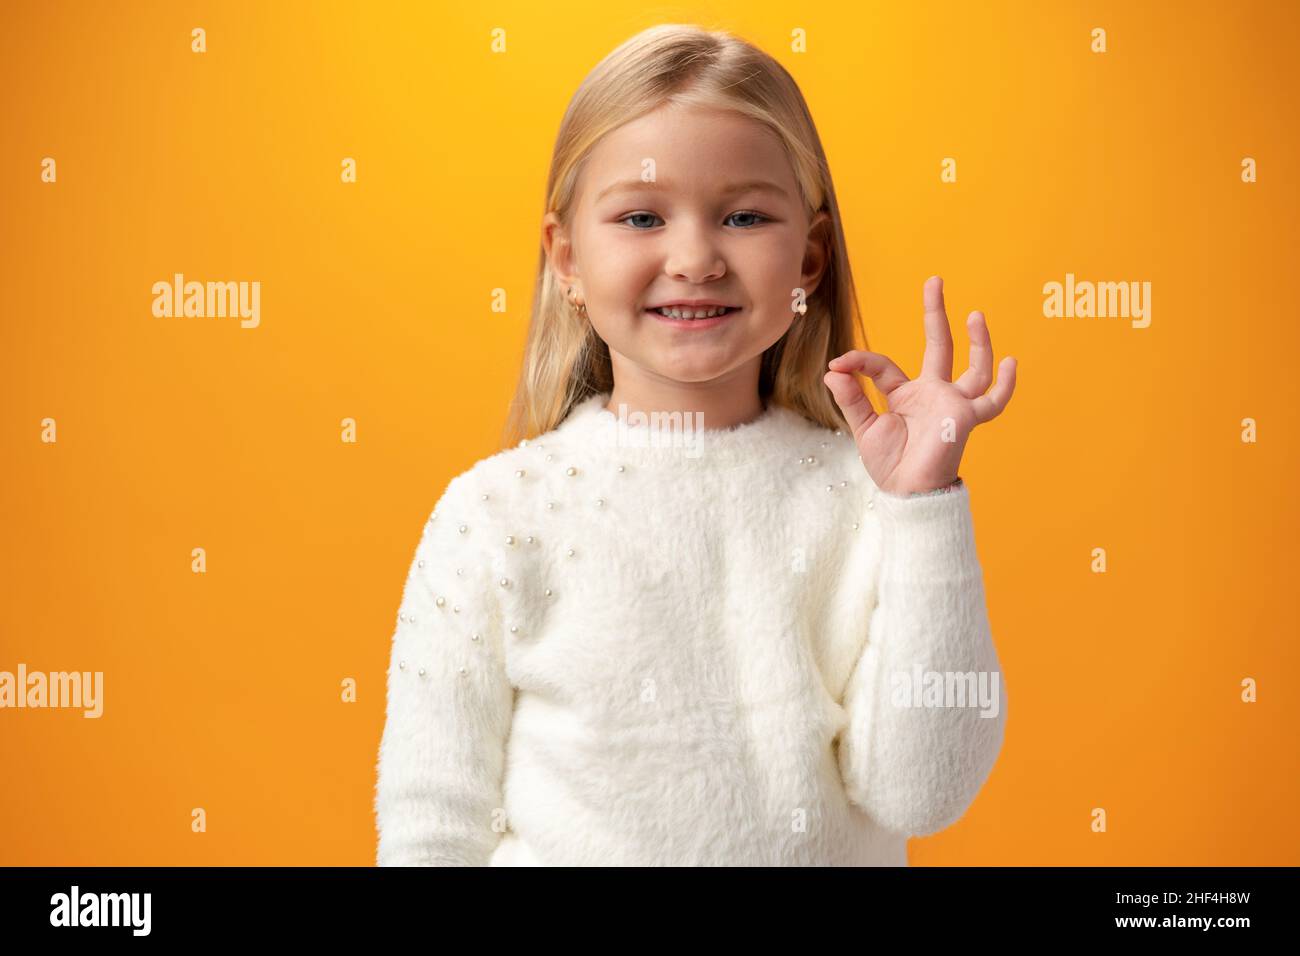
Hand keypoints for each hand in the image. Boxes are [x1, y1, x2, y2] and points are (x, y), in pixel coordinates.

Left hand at [823, 276, 1016, 495]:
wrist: (907, 494)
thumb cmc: (890, 465)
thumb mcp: (864, 428)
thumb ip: (850, 398)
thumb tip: (831, 370)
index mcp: (904, 395)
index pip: (883, 366)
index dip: (859, 360)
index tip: (838, 363)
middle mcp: (931, 393)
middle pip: (938, 345)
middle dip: (936, 313)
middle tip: (934, 280)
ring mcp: (951, 403)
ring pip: (972, 367)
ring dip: (977, 342)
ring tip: (975, 314)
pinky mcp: (965, 417)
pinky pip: (993, 400)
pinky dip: (1005, 384)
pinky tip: (1011, 362)